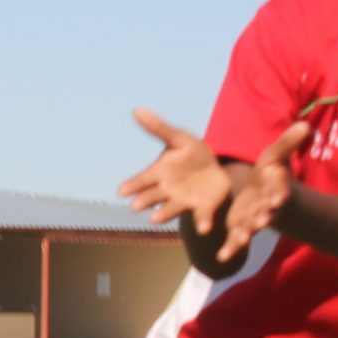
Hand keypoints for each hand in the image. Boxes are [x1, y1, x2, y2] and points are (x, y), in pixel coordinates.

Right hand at [119, 109, 232, 232]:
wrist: (216, 169)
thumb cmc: (192, 153)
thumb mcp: (179, 138)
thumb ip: (159, 128)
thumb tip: (136, 109)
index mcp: (159, 173)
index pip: (142, 179)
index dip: (132, 185)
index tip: (121, 191)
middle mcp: (167, 190)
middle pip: (153, 196)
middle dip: (145, 200)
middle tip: (135, 205)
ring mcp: (184, 201)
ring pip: (171, 209)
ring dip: (163, 214)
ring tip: (154, 219)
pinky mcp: (202, 208)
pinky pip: (201, 216)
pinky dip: (202, 222)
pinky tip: (203, 228)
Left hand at [218, 121, 309, 264]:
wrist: (261, 195)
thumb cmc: (268, 175)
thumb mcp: (275, 156)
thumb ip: (287, 143)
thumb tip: (304, 124)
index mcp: (275, 188)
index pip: (279, 190)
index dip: (280, 193)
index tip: (280, 197)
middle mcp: (266, 207)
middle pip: (266, 212)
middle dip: (265, 215)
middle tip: (264, 220)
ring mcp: (253, 220)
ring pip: (251, 228)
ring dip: (247, 233)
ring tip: (241, 238)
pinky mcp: (240, 229)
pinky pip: (235, 241)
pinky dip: (230, 249)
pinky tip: (221, 257)